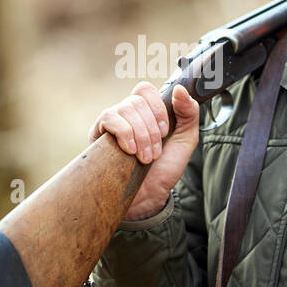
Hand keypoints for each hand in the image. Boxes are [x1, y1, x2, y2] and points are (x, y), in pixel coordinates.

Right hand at [89, 81, 199, 219]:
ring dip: (140, 135)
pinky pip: (109, 118)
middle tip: (154, 153)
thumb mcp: (186, 140)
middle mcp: (127, 114)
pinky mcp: (97, 134)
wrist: (147, 197)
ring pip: (126, 109)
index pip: (145, 90)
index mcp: (146, 112)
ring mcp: (111, 123)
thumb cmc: (164, 170)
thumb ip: (189, 113)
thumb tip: (179, 89)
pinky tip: (129, 150)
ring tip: (144, 158)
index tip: (164, 132)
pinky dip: (124, 133)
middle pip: (137, 100)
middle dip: (151, 129)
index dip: (157, 108)